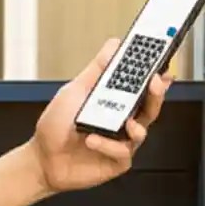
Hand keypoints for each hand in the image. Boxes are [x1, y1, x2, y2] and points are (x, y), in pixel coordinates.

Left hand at [26, 38, 173, 194]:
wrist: (43, 159)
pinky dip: (108, 145)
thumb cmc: (56, 125)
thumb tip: (114, 44)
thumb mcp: (75, 90)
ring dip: (136, 125)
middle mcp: (122, 121)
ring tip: (125, 122)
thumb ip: (97, 69)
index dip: (155, 75)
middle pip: (150, 107)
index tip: (162, 64)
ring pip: (142, 131)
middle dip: (157, 94)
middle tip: (156, 83)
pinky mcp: (116, 161)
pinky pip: (122, 152)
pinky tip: (92, 140)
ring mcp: (121, 142)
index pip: (141, 87)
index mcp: (115, 102)